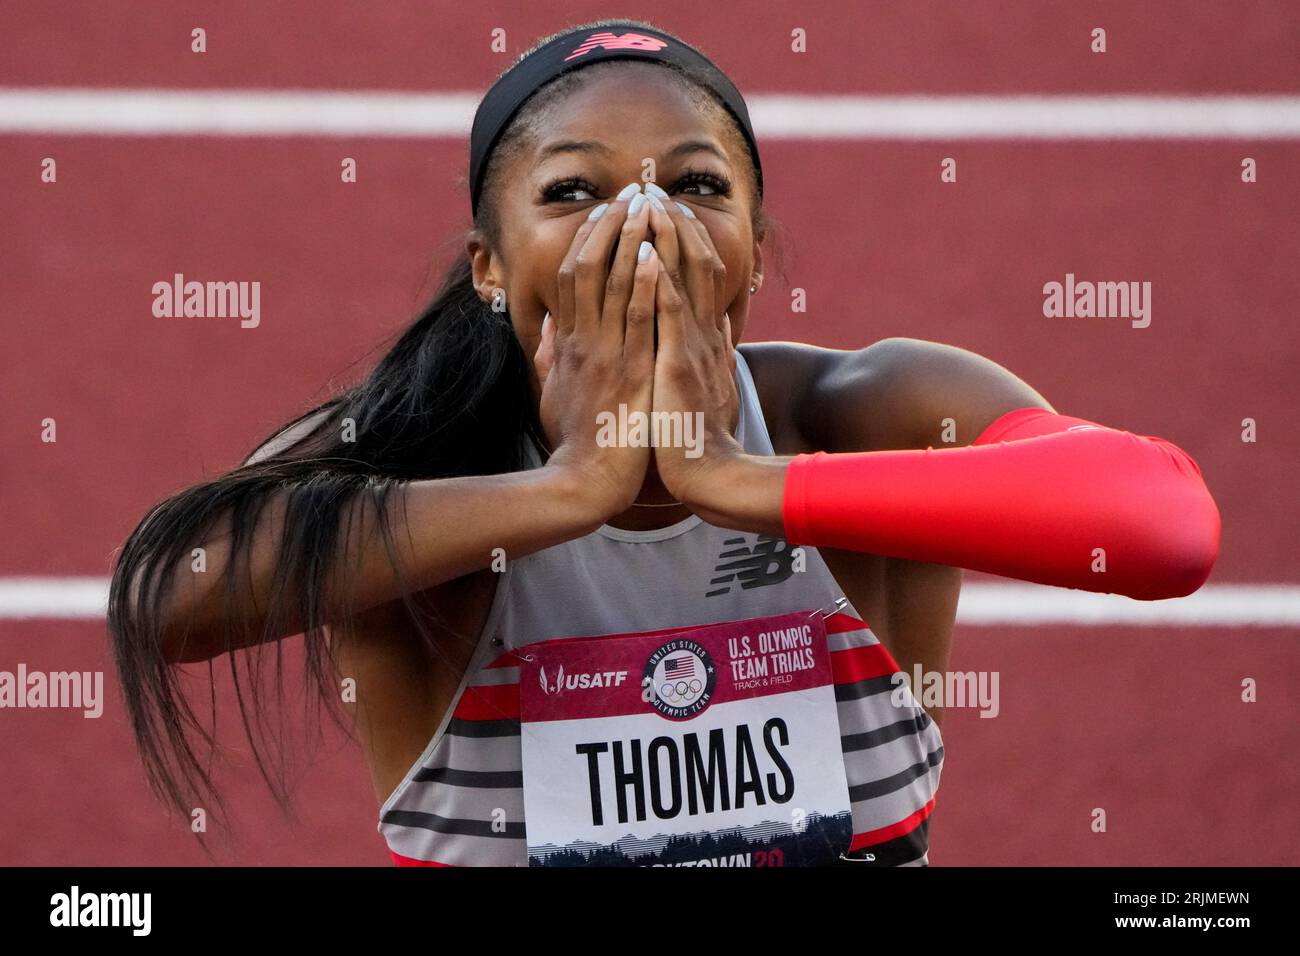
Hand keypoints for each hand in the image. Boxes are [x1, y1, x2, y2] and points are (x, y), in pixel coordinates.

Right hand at [537, 187, 658, 516]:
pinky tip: (656, 257)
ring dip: (632, 241)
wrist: (586, 483)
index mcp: (569, 346)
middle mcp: (584, 342)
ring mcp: (607, 356)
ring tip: (648, 205)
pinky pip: (639, 321)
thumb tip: (549, 326)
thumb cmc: (576, 444)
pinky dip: (647, 286)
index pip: (572, 278)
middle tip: (632, 191)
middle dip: (612, 225)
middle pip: (591, 267)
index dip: (588, 239)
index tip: (604, 211)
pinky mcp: (631, 374)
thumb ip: (549, 357)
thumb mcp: (552, 394)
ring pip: (615, 285)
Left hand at [643, 195, 744, 506]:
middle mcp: (701, 337)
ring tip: (650, 201)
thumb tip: (720, 337)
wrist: (707, 476)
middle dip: (674, 224)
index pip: (699, 278)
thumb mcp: (706, 392)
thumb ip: (710, 360)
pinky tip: (647, 251)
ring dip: (666, 238)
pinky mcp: (677, 365)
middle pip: (694, 264)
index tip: (667, 210)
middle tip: (653, 189)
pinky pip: (670, 313)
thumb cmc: (696, 440)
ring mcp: (690, 348)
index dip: (684, 240)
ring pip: (683, 278)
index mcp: (703, 342)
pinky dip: (660, 280)